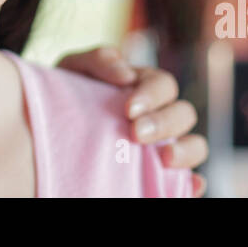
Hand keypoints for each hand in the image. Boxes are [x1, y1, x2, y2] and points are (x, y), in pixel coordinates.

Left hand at [57, 46, 207, 195]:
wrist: (51, 126)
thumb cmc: (68, 93)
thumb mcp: (74, 68)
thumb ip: (98, 60)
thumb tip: (126, 73)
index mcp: (145, 86)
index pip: (164, 85)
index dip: (152, 95)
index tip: (128, 109)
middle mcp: (161, 115)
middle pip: (183, 114)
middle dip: (163, 123)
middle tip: (136, 133)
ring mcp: (164, 145)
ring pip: (196, 145)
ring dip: (186, 151)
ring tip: (165, 159)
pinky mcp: (161, 174)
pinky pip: (187, 181)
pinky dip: (193, 184)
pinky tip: (189, 186)